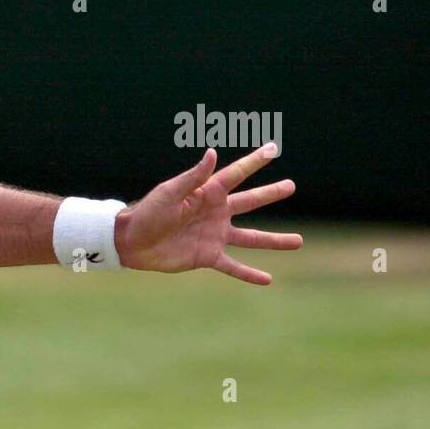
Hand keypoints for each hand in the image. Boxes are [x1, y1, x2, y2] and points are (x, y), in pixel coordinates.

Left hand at [114, 144, 302, 284]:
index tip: (272, 148)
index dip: (254, 162)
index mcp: (207, 193)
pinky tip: (267, 280)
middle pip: (250, 202)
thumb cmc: (147, 213)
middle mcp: (215, 213)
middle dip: (270, 194)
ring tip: (298, 242)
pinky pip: (233, 266)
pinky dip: (249, 273)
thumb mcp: (170, 193)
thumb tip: (212, 153)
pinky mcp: (207, 256)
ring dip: (274, 240)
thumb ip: (194, 177)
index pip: (236, 174)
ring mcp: (214, 235)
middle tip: (291, 185)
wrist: (131, 242)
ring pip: (251, 238)